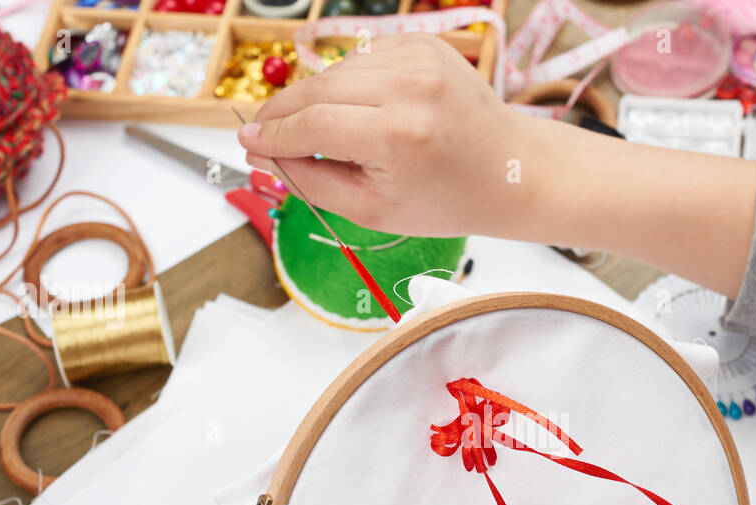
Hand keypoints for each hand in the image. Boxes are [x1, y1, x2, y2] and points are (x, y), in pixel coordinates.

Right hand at [240, 33, 533, 237]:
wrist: (508, 170)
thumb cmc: (446, 199)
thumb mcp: (372, 210)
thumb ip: (311, 181)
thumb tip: (261, 151)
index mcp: (398, 135)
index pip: (311, 125)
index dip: (272, 135)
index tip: (246, 142)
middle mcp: (409, 87)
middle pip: (317, 90)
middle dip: (282, 113)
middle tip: (263, 134)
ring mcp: (419, 57)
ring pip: (336, 71)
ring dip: (316, 99)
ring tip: (320, 134)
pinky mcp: (423, 43)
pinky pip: (362, 59)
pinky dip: (349, 84)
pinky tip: (360, 112)